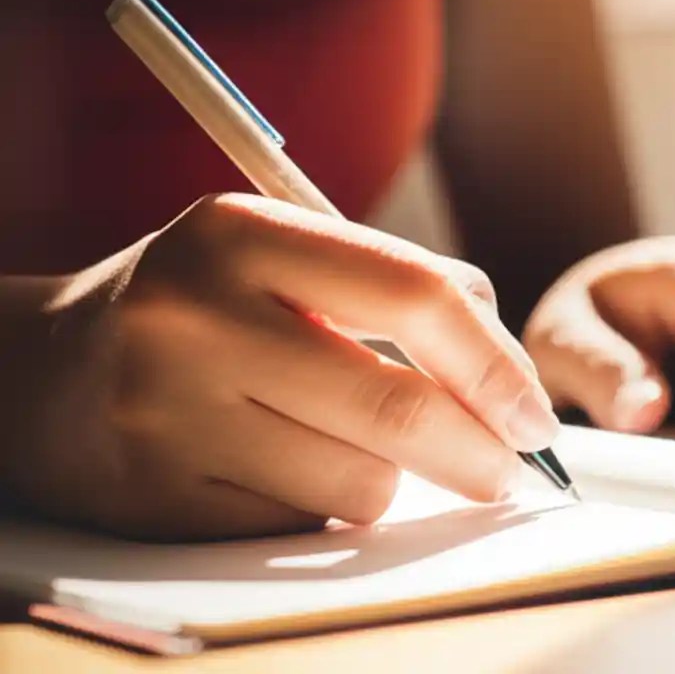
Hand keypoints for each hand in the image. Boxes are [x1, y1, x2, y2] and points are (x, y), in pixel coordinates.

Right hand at [0, 194, 557, 540]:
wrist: (47, 373)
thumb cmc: (206, 307)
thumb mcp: (285, 258)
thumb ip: (400, 294)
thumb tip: (512, 384)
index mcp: (241, 234)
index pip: (416, 294)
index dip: (498, 364)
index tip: (535, 414)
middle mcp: (194, 318)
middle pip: (397, 406)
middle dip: (481, 452)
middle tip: (508, 469)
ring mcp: (168, 414)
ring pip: (360, 485)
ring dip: (390, 480)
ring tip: (345, 445)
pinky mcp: (157, 499)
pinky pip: (304, 530)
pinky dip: (325, 510)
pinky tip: (283, 471)